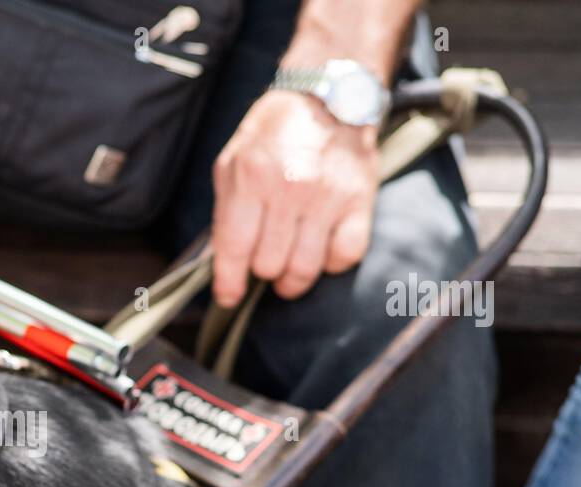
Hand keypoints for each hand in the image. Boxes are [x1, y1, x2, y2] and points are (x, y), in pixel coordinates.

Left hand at [210, 90, 378, 306]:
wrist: (328, 95)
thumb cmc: (274, 133)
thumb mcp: (232, 161)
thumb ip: (226, 210)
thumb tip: (222, 262)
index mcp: (252, 178)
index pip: (235, 249)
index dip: (229, 282)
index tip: (229, 296)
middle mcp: (290, 189)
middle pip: (269, 265)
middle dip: (261, 272)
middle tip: (263, 261)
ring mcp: (328, 197)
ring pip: (305, 270)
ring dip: (292, 279)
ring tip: (287, 270)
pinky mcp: (359, 202)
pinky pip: (343, 257)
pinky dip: (329, 263)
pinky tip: (319, 250)